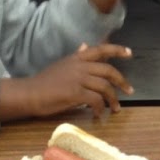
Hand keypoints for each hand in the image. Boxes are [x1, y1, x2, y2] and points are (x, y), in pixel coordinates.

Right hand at [9, 43, 133, 119]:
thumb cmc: (43, 82)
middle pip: (108, 70)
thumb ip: (76, 56)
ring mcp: (77, 79)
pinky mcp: (74, 93)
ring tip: (115, 108)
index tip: (130, 53)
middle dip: (121, 81)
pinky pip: (95, 100)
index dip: (117, 50)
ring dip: (113, 99)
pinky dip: (99, 108)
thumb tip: (85, 46)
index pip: (100, 49)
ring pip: (104, 87)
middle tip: (129, 91)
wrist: (29, 93)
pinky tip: (97, 114)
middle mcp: (79, 66)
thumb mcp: (61, 64)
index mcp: (76, 58)